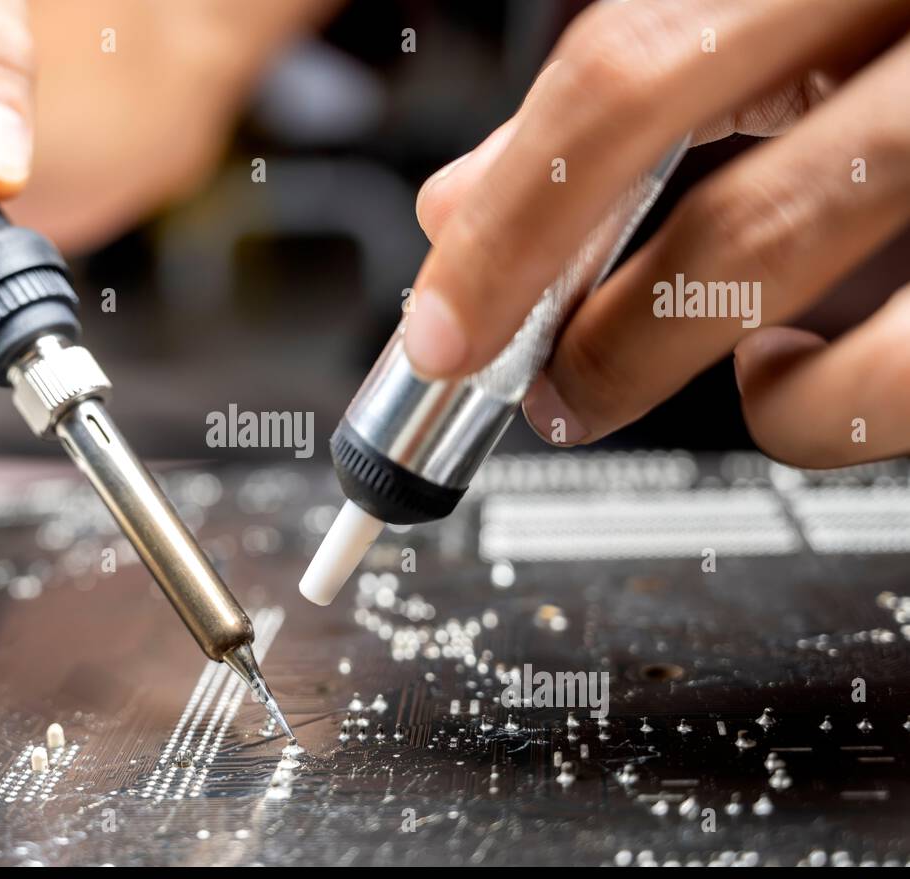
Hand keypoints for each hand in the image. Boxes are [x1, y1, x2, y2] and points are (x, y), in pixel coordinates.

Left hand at [410, 0, 909, 466]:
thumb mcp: (786, 22)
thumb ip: (636, 99)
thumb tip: (463, 206)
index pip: (619, 76)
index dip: (507, 226)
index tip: (444, 331)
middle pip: (708, 200)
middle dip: (582, 333)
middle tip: (538, 391)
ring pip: (788, 278)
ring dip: (666, 362)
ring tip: (652, 372)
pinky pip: (892, 378)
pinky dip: (812, 408)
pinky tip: (792, 370)